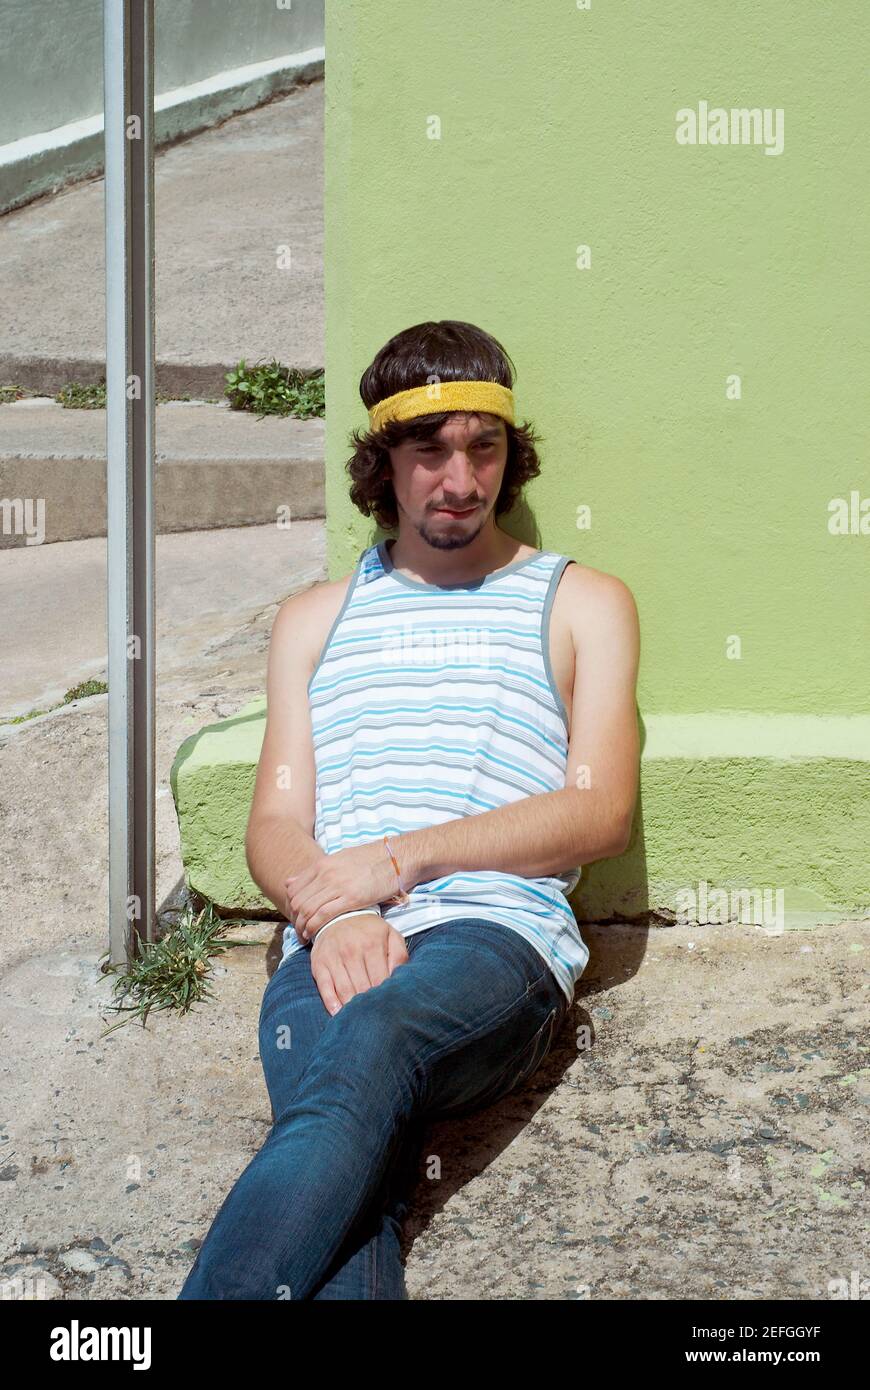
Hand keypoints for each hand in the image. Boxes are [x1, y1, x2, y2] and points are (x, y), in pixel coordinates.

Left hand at [283, 841, 409, 941]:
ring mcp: (338, 885)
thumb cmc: (372, 860)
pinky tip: (313, 935)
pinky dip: (314, 927)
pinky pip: (323, 915)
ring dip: (302, 927)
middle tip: (298, 931)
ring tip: (304, 937)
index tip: (296, 918)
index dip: (290, 906)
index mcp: (323, 864)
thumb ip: (316, 872)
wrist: (397, 857)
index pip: (294, 888)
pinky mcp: (352, 898)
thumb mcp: (340, 860)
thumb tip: (290, 882)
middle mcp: (326, 874)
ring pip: (307, 909)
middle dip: (294, 920)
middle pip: (298, 901)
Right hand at [309, 914, 408, 1013]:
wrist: (338, 915)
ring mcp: (334, 958)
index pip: (380, 980)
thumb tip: (400, 977)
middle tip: (376, 1018)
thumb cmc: (369, 931)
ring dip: (352, 1008)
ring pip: (345, 990)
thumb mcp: (390, 935)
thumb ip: (399, 955)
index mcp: (372, 945)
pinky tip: (338, 1014)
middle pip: (363, 988)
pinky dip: (331, 1003)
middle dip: (369, 1006)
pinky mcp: (319, 964)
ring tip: (360, 1021)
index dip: (384, 997)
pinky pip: (325, 988)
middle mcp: (352, 951)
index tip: (389, 1008)